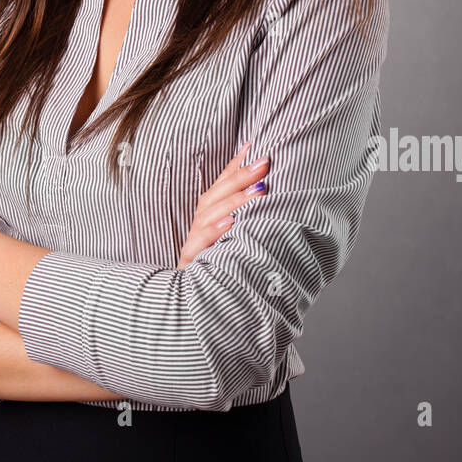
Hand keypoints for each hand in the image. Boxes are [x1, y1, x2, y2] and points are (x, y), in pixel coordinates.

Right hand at [176, 140, 268, 268]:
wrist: (195, 314)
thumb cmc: (223, 275)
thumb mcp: (238, 244)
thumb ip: (248, 221)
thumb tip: (270, 196)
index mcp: (209, 220)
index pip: (220, 186)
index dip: (234, 166)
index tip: (254, 146)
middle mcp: (199, 229)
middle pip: (215, 196)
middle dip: (240, 177)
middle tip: (264, 162)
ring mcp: (194, 246)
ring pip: (209, 216)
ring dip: (234, 201)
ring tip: (258, 189)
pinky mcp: (190, 265)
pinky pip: (200, 245)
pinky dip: (215, 232)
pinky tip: (232, 223)